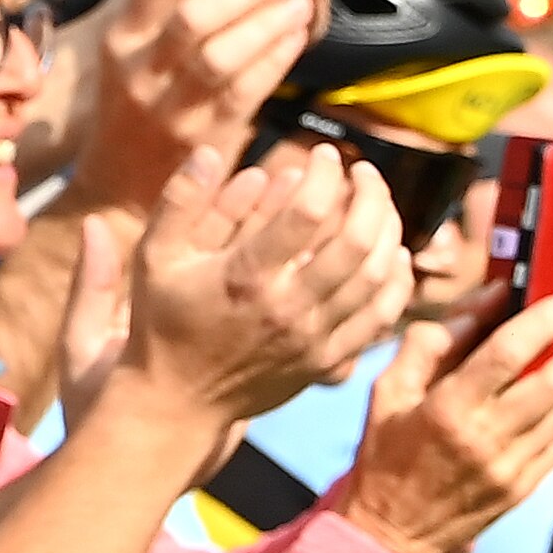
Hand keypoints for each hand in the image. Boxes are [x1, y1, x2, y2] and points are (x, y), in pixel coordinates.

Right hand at [70, 0, 335, 216]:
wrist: (120, 178)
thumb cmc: (140, 96)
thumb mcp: (137, 46)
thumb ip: (174, 6)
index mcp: (121, 35)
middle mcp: (139, 68)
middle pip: (196, 16)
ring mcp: (170, 105)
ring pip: (223, 56)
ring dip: (270, 22)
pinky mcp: (205, 135)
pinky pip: (247, 90)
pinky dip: (277, 58)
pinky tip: (297, 36)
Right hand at [123, 145, 408, 434]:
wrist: (177, 401)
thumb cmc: (162, 322)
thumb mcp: (155, 257)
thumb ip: (181, 201)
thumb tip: (210, 151)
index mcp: (247, 276)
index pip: (309, 213)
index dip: (327, 175)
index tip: (325, 154)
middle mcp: (289, 307)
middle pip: (358, 241)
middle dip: (370, 195)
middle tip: (364, 172)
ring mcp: (314, 338)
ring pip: (378, 277)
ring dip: (389, 231)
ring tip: (379, 203)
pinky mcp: (329, 360)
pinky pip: (381, 316)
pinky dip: (397, 281)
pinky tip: (395, 254)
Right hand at [337, 295, 552, 552]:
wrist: (394, 531)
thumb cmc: (388, 451)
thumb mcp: (389, 390)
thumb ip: (433, 341)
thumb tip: (485, 301)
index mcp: (447, 408)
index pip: (508, 353)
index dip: (544, 320)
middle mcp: (486, 438)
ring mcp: (512, 467)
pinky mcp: (526, 486)